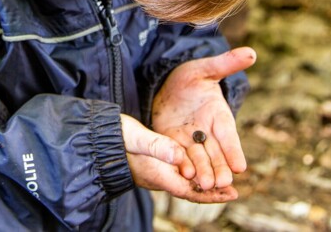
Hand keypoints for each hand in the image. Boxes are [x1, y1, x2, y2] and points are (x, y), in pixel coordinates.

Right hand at [121, 114, 237, 202]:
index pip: (189, 190)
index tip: (231, 193)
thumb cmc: (114, 138)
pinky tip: (199, 167)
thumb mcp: (136, 137)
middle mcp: (158, 177)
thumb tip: (180, 156)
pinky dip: (192, 172)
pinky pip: (177, 173)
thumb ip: (157, 146)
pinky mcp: (153, 165)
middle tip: (233, 191)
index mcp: (157, 174)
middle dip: (211, 191)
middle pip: (190, 189)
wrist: (97, 139)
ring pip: (185, 181)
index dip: (211, 194)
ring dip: (203, 182)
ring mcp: (155, 172)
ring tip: (222, 181)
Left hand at [151, 47, 256, 192]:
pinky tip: (185, 177)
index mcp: (219, 116)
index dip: (234, 151)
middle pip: (216, 154)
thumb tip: (251, 53)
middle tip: (224, 183)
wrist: (165, 85)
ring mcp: (191, 140)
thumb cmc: (189, 77)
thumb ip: (225, 63)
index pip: (229, 136)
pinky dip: (183, 167)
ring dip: (203, 172)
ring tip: (205, 185)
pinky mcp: (173, 144)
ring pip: (200, 160)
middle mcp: (208, 132)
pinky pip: (180, 158)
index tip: (241, 167)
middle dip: (220, 168)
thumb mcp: (205, 68)